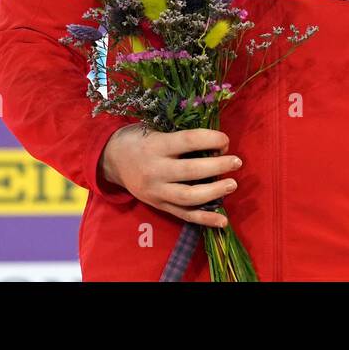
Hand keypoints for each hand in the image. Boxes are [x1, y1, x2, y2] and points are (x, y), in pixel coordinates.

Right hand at [100, 125, 240, 228]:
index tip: (225, 140)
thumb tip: (215, 141)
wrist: (112, 159)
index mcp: (156, 145)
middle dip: (219, 166)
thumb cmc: (139, 139)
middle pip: (192, 170)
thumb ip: (180, 135)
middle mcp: (156, 170)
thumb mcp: (155, 129)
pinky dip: (205, 219)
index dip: (212, 139)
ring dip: (215, 192)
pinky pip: (184, 215)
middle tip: (237, 161)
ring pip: (189, 196)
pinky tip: (223, 221)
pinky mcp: (159, 205)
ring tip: (232, 184)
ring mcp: (157, 191)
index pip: (189, 140)